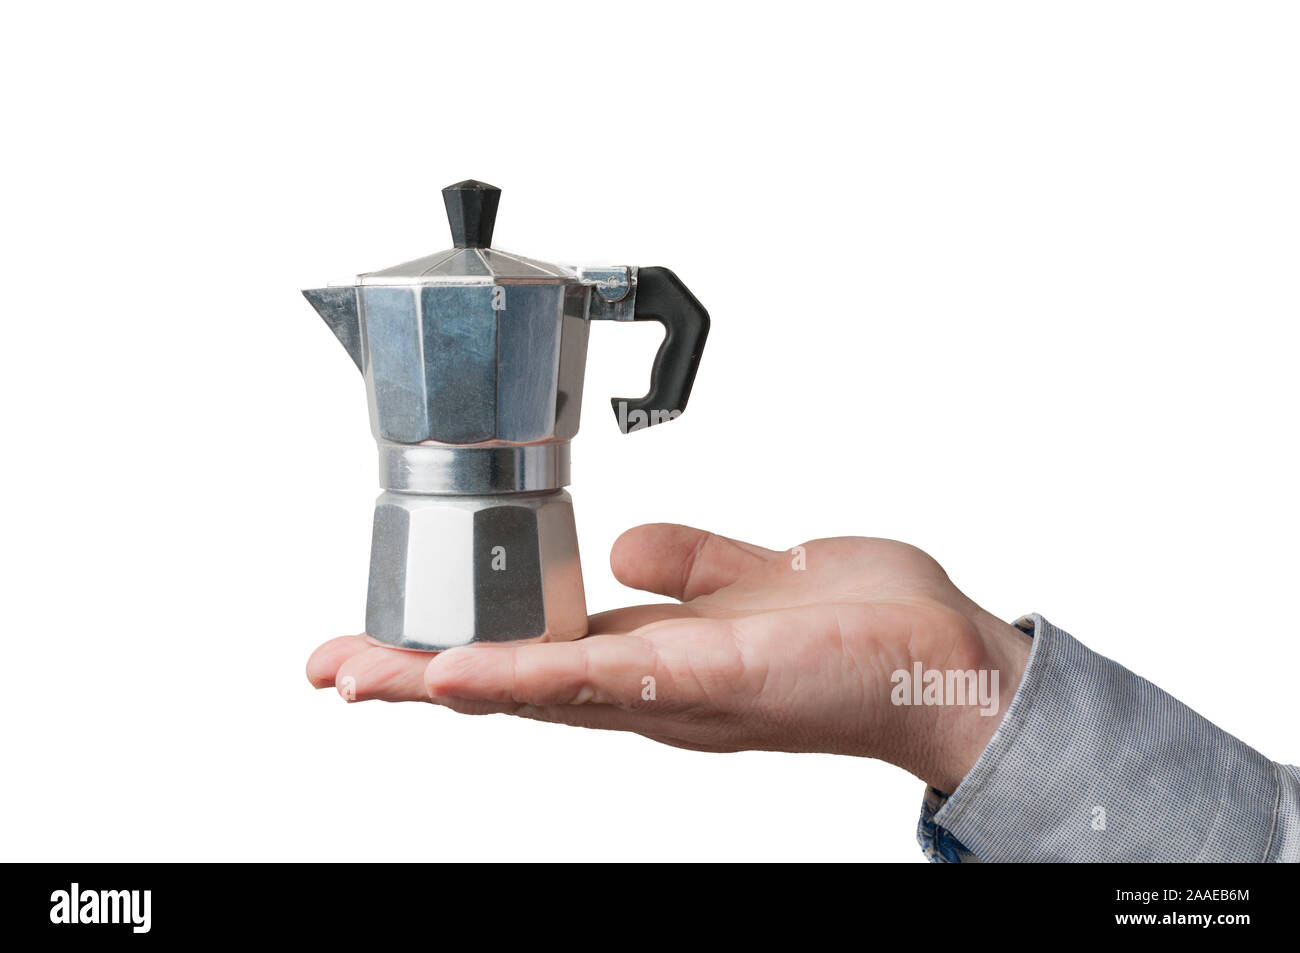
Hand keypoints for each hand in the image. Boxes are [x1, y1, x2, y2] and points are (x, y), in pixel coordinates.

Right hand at [307, 524, 1029, 790]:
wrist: (949, 660)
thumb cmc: (862, 626)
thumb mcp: (753, 575)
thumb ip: (688, 565)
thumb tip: (625, 550)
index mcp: (654, 658)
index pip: (534, 655)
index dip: (455, 651)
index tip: (383, 640)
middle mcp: (651, 688)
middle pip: (512, 684)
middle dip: (416, 677)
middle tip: (328, 668)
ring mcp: (674, 691)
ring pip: (534, 692)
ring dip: (440, 683)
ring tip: (358, 674)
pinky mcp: (710, 678)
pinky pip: (600, 681)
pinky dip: (522, 679)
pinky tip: (460, 675)